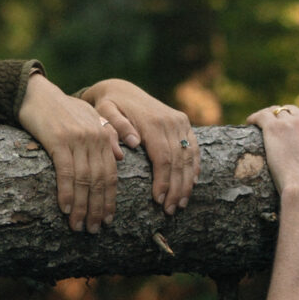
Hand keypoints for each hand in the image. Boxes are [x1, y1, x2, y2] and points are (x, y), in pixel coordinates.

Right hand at [18, 72, 123, 231]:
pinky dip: (67, 192)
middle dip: (97, 208)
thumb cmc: (61, 109)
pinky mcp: (59, 140)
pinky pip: (66, 171)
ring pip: (84, 180)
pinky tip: (66, 208)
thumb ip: (106, 136)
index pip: (111, 175)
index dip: (110, 200)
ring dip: (82, 207)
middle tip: (94, 230)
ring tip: (78, 226)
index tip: (108, 220)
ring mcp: (77, 139)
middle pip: (100, 181)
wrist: (36, 93)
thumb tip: (121, 157)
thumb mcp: (87, 119)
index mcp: (104, 136)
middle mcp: (94, 138)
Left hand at [78, 79, 199, 214]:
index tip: (158, 200)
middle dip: (176, 188)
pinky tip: (192, 184)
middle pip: (178, 161)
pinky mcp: (184, 123)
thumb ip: (115, 126)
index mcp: (152, 122)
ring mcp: (179, 121)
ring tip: (180, 204)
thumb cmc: (109, 106)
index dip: (163, 181)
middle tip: (170, 210)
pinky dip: (194, 166)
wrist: (121, 89)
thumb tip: (133, 143)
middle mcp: (170, 121)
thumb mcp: (104, 113)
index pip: (163, 158)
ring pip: (189, 157)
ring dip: (187, 182)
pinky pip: (194, 147)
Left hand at [247, 105, 298, 204]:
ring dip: (272, 116)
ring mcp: (291, 124)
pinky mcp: (274, 129)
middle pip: (296, 112)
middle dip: (288, 117)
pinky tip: (249, 122)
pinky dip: (255, 118)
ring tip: (263, 124)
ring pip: (278, 112)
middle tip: (279, 128)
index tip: (298, 133)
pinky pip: (261, 116)